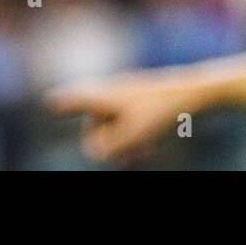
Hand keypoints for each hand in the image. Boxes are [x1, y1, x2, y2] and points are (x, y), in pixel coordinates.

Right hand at [48, 70, 207, 161]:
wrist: (195, 91)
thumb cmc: (161, 111)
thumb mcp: (131, 136)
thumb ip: (106, 148)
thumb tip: (95, 150)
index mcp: (104, 95)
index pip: (74, 98)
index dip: (61, 102)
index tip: (50, 101)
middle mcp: (111, 91)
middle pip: (93, 124)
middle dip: (104, 142)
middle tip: (124, 154)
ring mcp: (126, 96)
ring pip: (112, 127)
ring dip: (121, 143)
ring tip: (141, 151)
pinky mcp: (141, 102)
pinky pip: (126, 124)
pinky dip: (132, 137)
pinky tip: (147, 149)